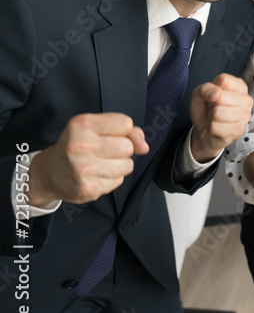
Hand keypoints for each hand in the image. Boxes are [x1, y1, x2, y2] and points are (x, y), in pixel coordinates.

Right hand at [28, 113, 148, 204]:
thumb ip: (126, 130)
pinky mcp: (89, 188)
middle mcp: (81, 145)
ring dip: (119, 166)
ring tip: (99, 164)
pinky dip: (111, 179)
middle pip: (128, 146)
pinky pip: (118, 181)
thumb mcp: (96, 128)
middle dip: (122, 150)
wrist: (49, 173)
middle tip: (103, 152)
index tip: (109, 135)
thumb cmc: (77, 146)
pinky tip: (95, 176)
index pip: (126, 124)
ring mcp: (84, 168)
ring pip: (127, 165)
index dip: (123, 131)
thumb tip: (144, 147)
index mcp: (82, 124)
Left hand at [189, 73, 253, 161]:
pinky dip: (211, 128)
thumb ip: (205, 88)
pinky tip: (217, 127)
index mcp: (240, 86)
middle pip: (221, 97)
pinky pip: (215, 127)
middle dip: (212, 104)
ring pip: (218, 113)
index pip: (224, 80)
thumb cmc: (205, 109)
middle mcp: (247, 100)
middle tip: (214, 108)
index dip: (212, 88)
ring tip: (215, 117)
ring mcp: (245, 116)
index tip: (214, 96)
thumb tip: (216, 94)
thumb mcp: (199, 94)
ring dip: (211, 117)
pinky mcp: (239, 131)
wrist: (205, 130)